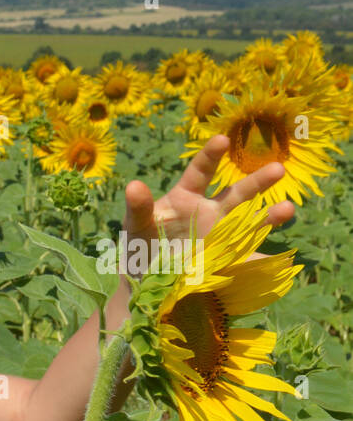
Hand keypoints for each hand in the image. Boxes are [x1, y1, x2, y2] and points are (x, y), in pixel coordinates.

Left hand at [123, 134, 296, 259]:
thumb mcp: (137, 226)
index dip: (211, 155)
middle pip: (237, 193)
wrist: (147, 279)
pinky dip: (262, 261)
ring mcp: (221, 236)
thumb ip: (138, 207)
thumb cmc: (140, 244)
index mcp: (187, 197)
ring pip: (250, 222)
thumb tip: (133, 185)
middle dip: (257, 181)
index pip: (201, 171)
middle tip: (278, 169)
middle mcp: (210, 212)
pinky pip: (247, 258)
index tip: (223, 140)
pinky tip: (280, 260)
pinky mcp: (225, 260)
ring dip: (269, 216)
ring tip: (287, 209)